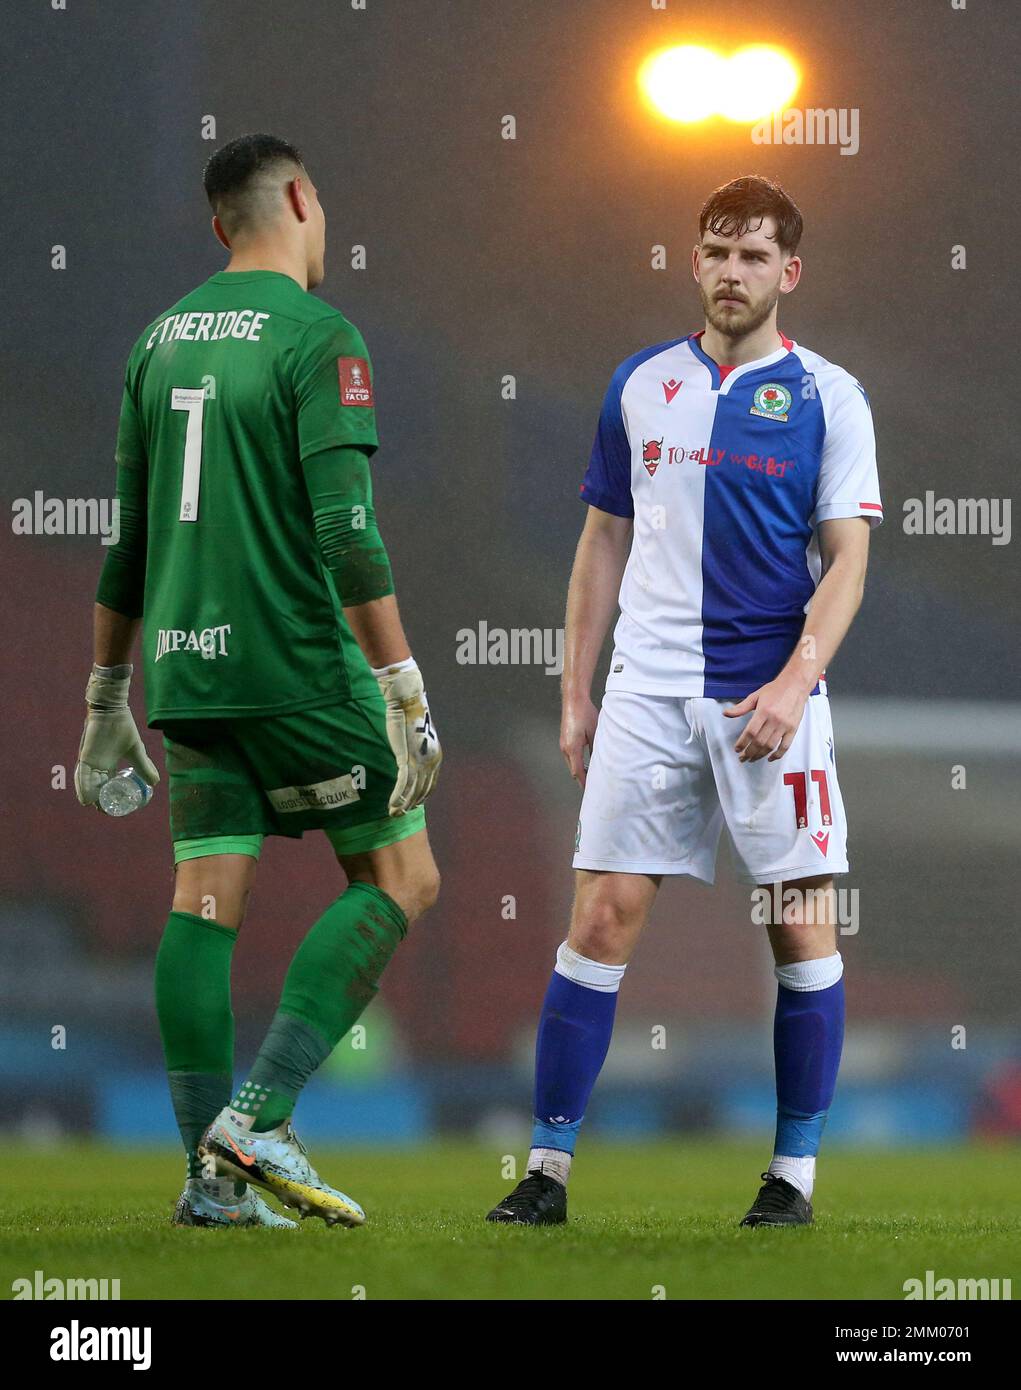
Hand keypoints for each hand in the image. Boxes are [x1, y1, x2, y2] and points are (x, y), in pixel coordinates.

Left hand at [74, 664, 159, 806]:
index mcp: (107, 765)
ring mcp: (90, 761)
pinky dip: (83, 787)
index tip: (117, 807)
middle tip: (107, 811)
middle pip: (96, 787)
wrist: (114, 711)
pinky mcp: (85, 756)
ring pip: (87, 784)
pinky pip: (81, 775)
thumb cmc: (123, 728)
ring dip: (91, 797)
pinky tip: (85, 799)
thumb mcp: (136, 751)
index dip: (110, 796)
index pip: (107, 785)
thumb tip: (155, 782)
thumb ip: (144, 766)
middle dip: (100, 800)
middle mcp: (97, 765)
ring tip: (97, 809)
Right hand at [374, 660, 441, 815]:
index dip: (420, 797)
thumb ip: (415, 750)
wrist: (408, 702)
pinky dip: (397, 797)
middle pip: (422, 791)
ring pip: (412, 791)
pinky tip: (391, 805)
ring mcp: (421, 762)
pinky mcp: (408, 759)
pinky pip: (403, 784)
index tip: (411, 805)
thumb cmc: (410, 716)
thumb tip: (407, 756)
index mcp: (436, 757)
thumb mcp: (416, 737)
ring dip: (402, 805)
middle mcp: (432, 762)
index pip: (430, 785)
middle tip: (399, 814)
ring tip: (392, 814)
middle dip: (410, 805)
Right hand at [560, 691, 598, 785]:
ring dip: (579, 770)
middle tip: (592, 786)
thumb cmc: (585, 714)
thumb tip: (600, 762)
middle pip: (573, 770)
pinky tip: (585, 762)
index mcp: (572, 748)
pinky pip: (569, 756)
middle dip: (582, 779)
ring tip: (591, 776)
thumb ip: (596, 749)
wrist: (574, 700)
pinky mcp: (564, 740)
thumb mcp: (595, 733)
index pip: (578, 772)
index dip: (584, 782)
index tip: (590, 790)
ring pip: (571, 763)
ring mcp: (563, 744)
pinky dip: (576, 762)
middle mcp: (565, 748)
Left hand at [723, 678, 808, 762]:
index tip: (737, 749)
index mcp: (764, 711)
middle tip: (742, 758)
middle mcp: (774, 719)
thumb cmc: (776, 689)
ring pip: (771, 745)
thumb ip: (741, 707)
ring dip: (760, 755)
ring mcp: (785, 725)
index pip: (750, 732)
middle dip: (749, 752)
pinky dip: (777, 754)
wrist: (796, 684)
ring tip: (752, 759)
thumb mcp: (755, 696)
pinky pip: (785, 746)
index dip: (742, 743)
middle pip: (759, 741)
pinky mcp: (793, 729)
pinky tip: (770, 758)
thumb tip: (726, 713)